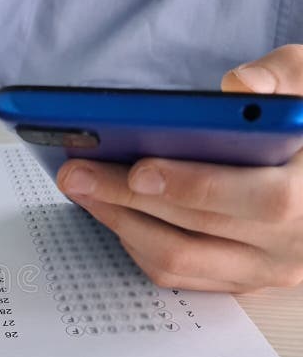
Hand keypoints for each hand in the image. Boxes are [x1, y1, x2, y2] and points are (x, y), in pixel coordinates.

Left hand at [56, 44, 302, 291]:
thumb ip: (285, 75)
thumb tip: (241, 86)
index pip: (256, 199)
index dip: (192, 185)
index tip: (138, 170)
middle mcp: (291, 244)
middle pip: (195, 230)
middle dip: (126, 199)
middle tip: (76, 173)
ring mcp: (263, 269)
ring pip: (178, 260)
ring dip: (120, 224)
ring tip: (81, 190)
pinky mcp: (238, 281)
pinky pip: (177, 275)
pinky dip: (136, 244)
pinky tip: (109, 210)